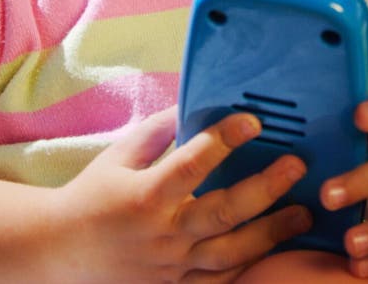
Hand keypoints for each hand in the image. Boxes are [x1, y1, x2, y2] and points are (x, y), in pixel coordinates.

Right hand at [54, 106, 311, 282]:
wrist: (62, 254)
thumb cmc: (91, 196)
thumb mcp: (118, 155)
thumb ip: (157, 130)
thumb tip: (192, 101)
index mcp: (145, 195)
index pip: (191, 163)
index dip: (224, 140)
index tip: (252, 121)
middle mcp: (162, 233)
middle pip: (222, 213)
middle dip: (264, 189)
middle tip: (297, 166)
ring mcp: (172, 266)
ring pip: (231, 254)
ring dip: (272, 233)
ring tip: (305, 212)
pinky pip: (220, 280)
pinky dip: (250, 265)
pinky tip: (275, 247)